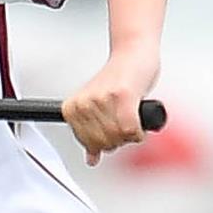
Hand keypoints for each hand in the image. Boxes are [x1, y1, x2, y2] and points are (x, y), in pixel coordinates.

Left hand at [62, 47, 159, 166]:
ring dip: (131, 136)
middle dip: (119, 141)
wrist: (132, 53)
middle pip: (103, 143)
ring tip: (132, 122)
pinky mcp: (123, 96)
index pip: (87, 143)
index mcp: (72, 107)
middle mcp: (85, 103)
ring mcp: (103, 99)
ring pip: (118, 137)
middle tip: (126, 127)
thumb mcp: (97, 108)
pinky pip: (131, 130)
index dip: (105, 144)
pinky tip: (140, 124)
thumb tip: (92, 159)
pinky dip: (139, 132)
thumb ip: (91, 133)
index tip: (113, 132)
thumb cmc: (117, 80)